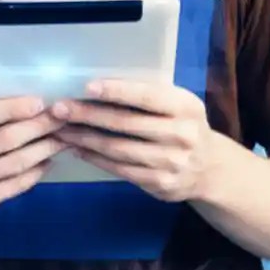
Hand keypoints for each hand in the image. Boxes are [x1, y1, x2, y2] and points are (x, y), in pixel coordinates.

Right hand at [0, 82, 69, 211]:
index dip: (13, 108)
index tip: (40, 101)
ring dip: (45, 148)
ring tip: (62, 136)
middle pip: (5, 140)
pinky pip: (16, 185)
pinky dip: (37, 172)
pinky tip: (49, 159)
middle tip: (61, 116)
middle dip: (38, 126)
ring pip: (16, 163)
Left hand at [50, 79, 214, 202]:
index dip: (117, 91)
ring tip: (61, 128)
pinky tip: (78, 148)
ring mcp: (171, 162)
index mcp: (185, 107)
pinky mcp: (160, 183)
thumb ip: (150, 97)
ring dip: (84, 138)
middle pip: (126, 123)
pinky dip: (95, 158)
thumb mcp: (179, 105)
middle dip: (88, 115)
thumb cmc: (184, 125)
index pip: (147, 97)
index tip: (87, 86)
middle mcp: (181, 135)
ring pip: (118, 149)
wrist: (210, 169)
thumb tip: (99, 86)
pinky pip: (120, 169)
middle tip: (59, 108)